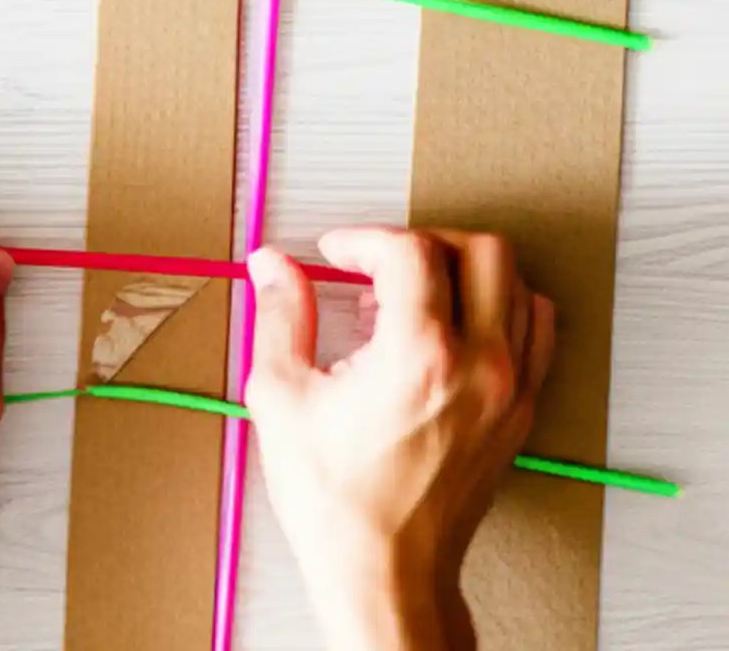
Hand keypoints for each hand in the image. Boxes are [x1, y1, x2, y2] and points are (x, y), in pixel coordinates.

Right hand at [245, 226, 554, 650]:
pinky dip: (501, 307)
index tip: (335, 254)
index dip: (363, 239)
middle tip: (377, 265)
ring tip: (413, 298)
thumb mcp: (282, 398)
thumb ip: (280, 317)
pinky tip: (455, 326)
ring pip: (516, 282)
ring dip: (462, 271)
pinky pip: (536, 329)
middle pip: (478, 250)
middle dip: (419, 242)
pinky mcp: (520, 409)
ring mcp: (509, 388)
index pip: (409, 252)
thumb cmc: (335, 500)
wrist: (384, 569)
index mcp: (418, 357)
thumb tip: (272, 267)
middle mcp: (478, 365)